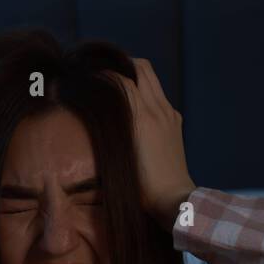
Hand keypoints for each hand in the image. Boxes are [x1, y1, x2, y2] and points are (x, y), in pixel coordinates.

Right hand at [108, 59, 196, 227]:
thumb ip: (111, 125)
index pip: (121, 78)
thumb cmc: (141, 185)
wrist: (172, 198)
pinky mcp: (175, 121)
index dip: (102, 73)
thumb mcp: (119, 155)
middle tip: (105, 73)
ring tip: (118, 86)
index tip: (87, 76)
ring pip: (152, 79)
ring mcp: (170, 114)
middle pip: (142, 67)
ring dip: (135, 76)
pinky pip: (159, 96)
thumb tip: (95, 105)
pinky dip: (146, 92)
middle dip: (123, 65)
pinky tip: (134, 107)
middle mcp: (159, 109)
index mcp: (143, 116)